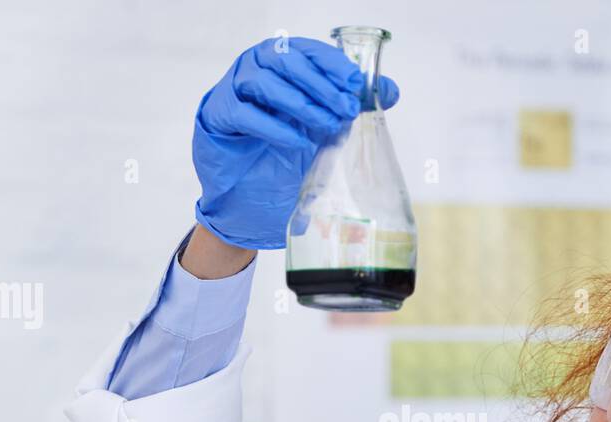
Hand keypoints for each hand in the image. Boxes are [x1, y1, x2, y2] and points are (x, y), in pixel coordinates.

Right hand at [192, 35, 399, 249]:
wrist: (245, 182)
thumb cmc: (282, 142)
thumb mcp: (321, 122)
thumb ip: (350, 103)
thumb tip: (390, 91)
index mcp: (281, 59)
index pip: (308, 50)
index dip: (332, 64)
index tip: (356, 83)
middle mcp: (255, 66)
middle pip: (287, 61)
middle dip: (321, 85)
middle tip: (346, 108)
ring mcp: (234, 88)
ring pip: (266, 83)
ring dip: (301, 104)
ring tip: (326, 125)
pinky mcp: (219, 115)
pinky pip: (246, 114)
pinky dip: (274, 127)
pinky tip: (297, 142)